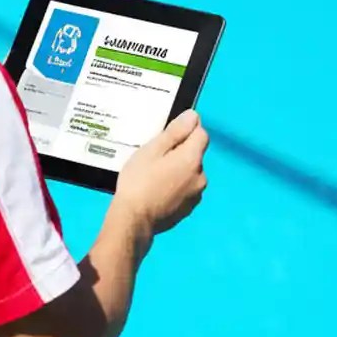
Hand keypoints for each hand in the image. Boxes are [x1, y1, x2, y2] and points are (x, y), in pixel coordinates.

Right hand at [113, 109, 208, 236]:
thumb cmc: (139, 181)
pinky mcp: (189, 209)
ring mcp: (196, 195)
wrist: (134, 219)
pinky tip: (158, 192)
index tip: (167, 137)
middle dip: (180, 153)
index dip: (186, 131)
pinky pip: (186, 190)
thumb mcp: (152, 150)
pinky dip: (177, 187)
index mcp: (193, 159)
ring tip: (155, 177)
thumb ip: (175, 132)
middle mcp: (201, 176)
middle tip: (155, 159)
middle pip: (195, 155)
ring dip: (179, 171)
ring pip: (191, 173)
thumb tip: (193, 116)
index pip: (201, 133)